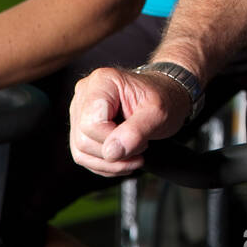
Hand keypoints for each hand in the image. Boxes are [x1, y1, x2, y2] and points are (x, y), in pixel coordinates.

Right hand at [69, 67, 192, 177]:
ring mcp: (80, 111)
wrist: (166, 97)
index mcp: (102, 82)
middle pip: (84, 140)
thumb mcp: (159, 113)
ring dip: (111, 163)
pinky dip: (105, 165)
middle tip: (141, 146)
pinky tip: (124, 158)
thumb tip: (111, 152)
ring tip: (134, 155)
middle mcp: (85, 94)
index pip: (91, 124)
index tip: (140, 139)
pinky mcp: (81, 127)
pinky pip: (83, 156)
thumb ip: (136, 131)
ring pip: (80, 152)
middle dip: (115, 154)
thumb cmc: (164, 98)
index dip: (113, 141)